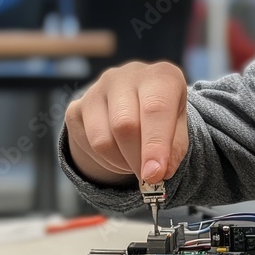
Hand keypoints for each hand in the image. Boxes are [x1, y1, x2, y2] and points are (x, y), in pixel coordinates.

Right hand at [64, 62, 188, 185]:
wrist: (135, 100)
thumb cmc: (162, 114)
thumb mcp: (179, 126)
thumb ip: (174, 148)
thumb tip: (158, 173)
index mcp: (159, 76)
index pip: (155, 109)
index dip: (155, 145)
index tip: (155, 175)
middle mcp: (125, 76)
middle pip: (124, 125)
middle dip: (137, 160)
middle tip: (148, 178)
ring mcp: (96, 90)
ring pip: (101, 140)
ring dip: (120, 163)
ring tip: (134, 162)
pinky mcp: (75, 109)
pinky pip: (86, 145)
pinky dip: (105, 161)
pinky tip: (118, 155)